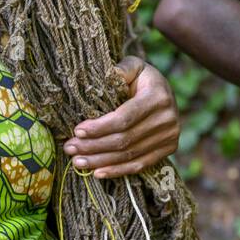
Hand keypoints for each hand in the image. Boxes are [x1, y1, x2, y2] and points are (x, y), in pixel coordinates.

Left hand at [63, 57, 179, 177]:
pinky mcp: (169, 148)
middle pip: (124, 140)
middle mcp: (167, 118)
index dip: (99, 127)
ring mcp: (170, 136)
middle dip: (94, 146)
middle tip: (70, 148)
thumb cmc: (142, 78)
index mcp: (158, 96)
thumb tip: (107, 75)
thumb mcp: (134, 66)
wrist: (165, 91)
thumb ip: (121, 69)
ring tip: (78, 162)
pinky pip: (140, 165)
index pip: (124, 118)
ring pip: (129, 155)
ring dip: (101, 161)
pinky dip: (118, 171)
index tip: (77, 131)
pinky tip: (98, 172)